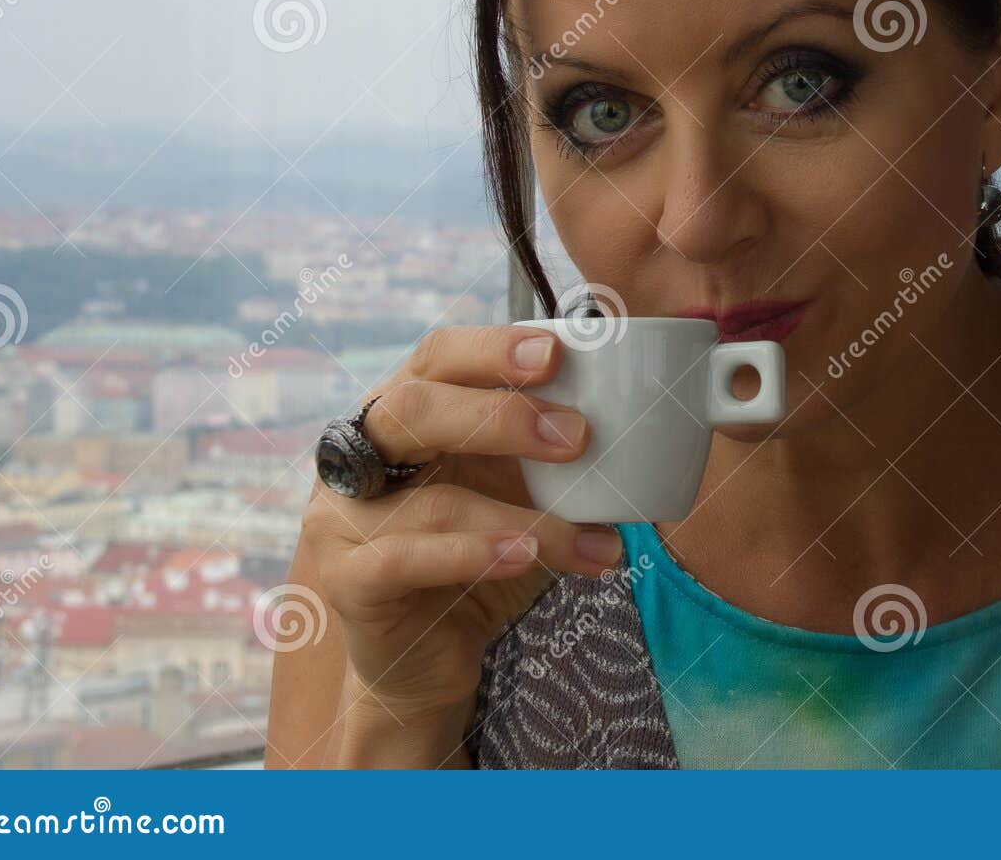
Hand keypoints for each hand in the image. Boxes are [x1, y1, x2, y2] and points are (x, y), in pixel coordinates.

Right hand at [300, 324, 625, 724]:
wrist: (431, 653)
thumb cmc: (481, 551)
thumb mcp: (523, 492)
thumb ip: (557, 453)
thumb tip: (654, 424)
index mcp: (407, 410)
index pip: (438, 357)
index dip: (492, 348)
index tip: (556, 353)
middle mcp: (365, 453)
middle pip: (414, 408)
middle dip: (501, 417)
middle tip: (578, 436)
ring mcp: (345, 516)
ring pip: (431, 499)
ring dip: (524, 518)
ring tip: (590, 537)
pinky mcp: (348, 579)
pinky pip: (406, 559)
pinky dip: (473, 554)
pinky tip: (524, 559)